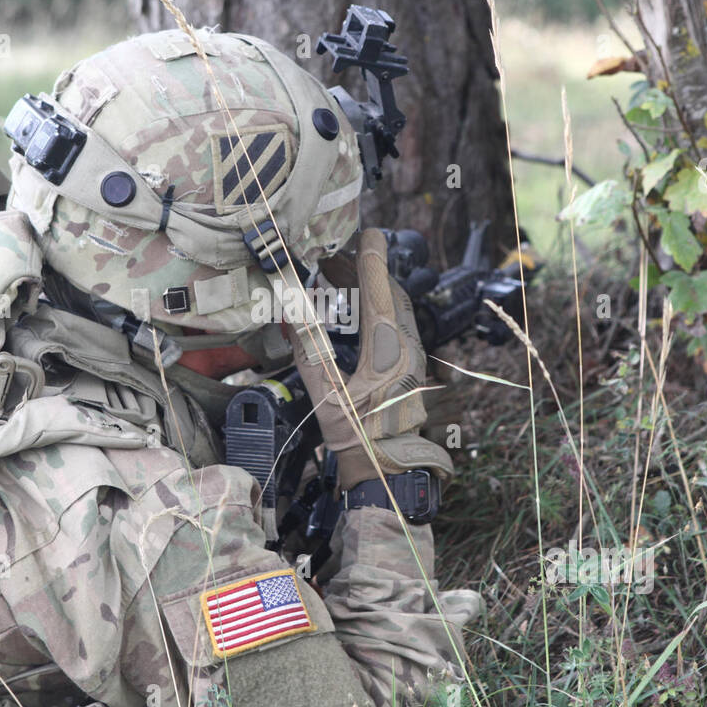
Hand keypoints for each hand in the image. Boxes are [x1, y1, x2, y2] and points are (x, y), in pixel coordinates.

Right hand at [288, 228, 452, 490]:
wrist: (389, 474)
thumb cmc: (360, 439)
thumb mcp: (327, 396)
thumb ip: (310, 353)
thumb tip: (294, 315)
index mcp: (390, 350)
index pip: (381, 292)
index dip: (371, 259)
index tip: (366, 232)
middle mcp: (408, 348)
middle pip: (390, 294)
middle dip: (364, 270)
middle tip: (334, 255)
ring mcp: (412, 358)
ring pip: (395, 309)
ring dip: (369, 289)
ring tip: (339, 277)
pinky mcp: (408, 368)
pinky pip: (395, 325)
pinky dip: (375, 309)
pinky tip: (354, 311)